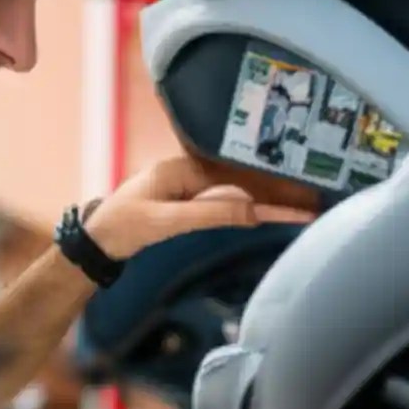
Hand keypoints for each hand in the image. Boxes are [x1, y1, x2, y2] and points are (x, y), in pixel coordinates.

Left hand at [87, 153, 319, 259]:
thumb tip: (253, 212)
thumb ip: (209, 215)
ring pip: (238, 186)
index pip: (239, 177)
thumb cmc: (122, 228)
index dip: (272, 190)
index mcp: (184, 168)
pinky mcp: (187, 197)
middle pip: (243, 177)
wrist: (94, 241)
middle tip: (315, 204)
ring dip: (268, 196)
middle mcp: (189, 168)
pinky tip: (269, 208)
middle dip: (279, 190)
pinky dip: (250, 202)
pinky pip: (227, 195)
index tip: (301, 203)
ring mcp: (188, 182)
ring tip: (303, 207)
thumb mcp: (165, 222)